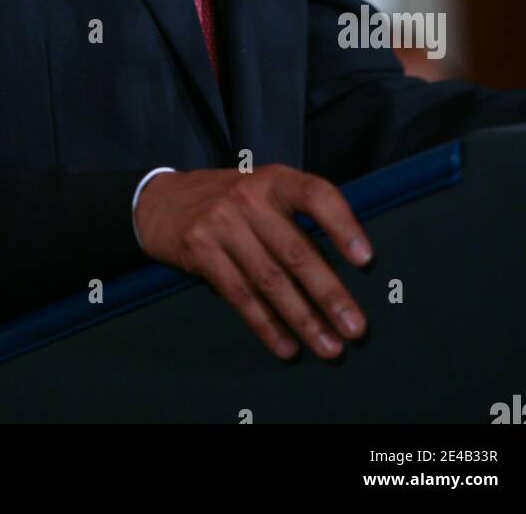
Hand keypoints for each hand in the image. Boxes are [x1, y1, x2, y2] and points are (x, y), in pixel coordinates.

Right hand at [134, 164, 373, 360]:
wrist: (160, 201)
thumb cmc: (225, 200)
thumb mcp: (260, 190)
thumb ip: (294, 214)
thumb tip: (345, 264)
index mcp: (273, 179)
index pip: (316, 194)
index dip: (343, 225)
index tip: (366, 260)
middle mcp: (248, 197)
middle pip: (296, 250)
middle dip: (329, 293)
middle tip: (355, 327)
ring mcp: (221, 223)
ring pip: (270, 280)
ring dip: (303, 319)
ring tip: (328, 346)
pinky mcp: (200, 250)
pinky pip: (240, 295)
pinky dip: (266, 325)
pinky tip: (286, 345)